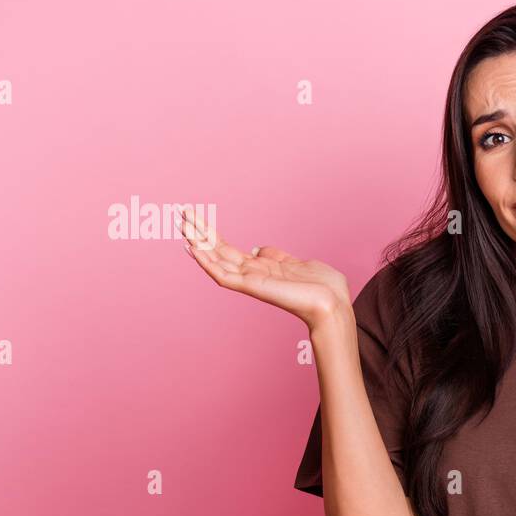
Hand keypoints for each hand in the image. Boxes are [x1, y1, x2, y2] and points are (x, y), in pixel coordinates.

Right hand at [179, 205, 351, 327]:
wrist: (333, 302)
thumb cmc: (323, 286)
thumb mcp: (296, 262)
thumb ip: (274, 256)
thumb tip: (257, 249)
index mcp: (261, 268)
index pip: (229, 250)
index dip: (212, 235)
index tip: (197, 219)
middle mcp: (252, 274)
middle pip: (218, 251)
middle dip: (200, 233)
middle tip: (182, 214)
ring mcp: (250, 281)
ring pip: (215, 261)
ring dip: (198, 244)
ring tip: (182, 226)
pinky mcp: (252, 287)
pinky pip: (222, 275)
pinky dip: (206, 263)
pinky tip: (193, 248)